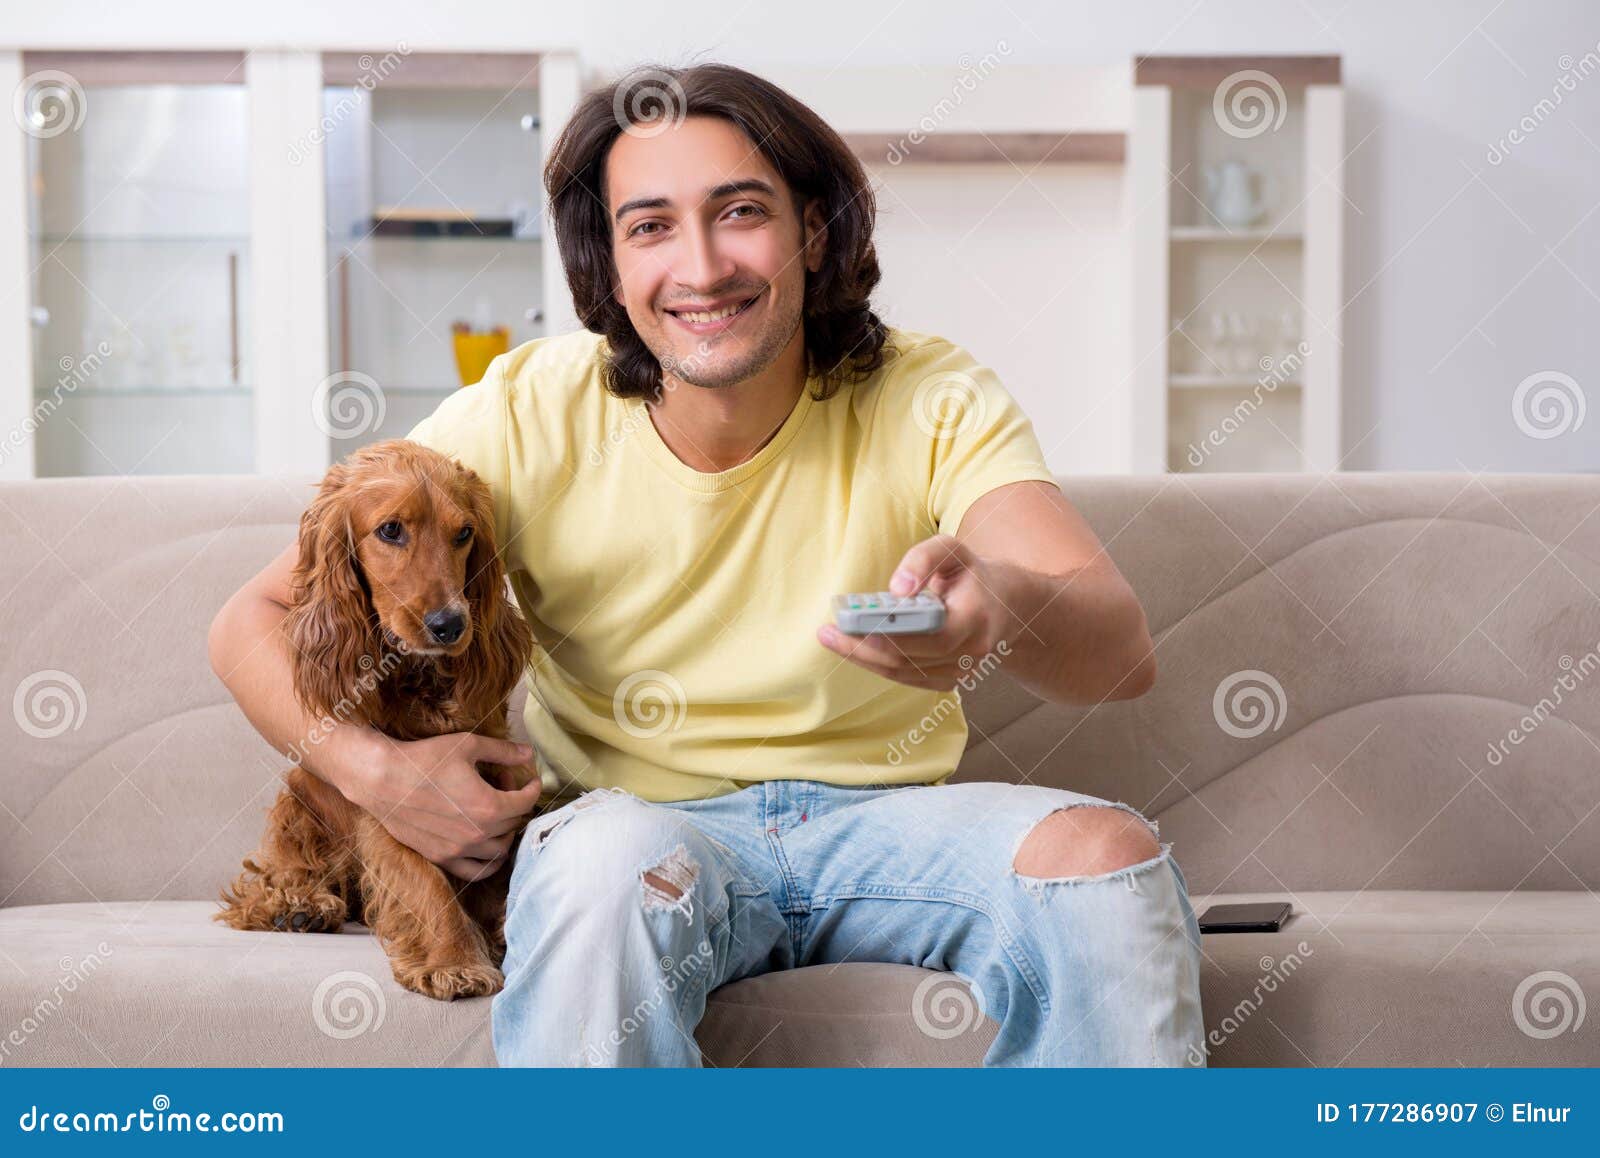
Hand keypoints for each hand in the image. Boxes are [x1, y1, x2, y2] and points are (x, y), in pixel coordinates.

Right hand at [343, 732, 543, 881]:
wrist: (382, 779)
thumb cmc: (425, 759)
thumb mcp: (468, 746)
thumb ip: (503, 751)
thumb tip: (528, 753)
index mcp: (489, 806)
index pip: (525, 803)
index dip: (531, 788)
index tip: (528, 780)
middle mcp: (478, 833)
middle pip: (513, 823)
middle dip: (514, 802)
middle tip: (500, 784)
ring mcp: (459, 850)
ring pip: (500, 850)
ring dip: (505, 832)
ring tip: (495, 813)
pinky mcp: (441, 857)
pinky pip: (476, 872)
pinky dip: (489, 862)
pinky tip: (488, 845)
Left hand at [816, 534, 1013, 690]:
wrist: (1005, 605)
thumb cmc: (971, 574)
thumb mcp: (952, 550)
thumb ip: (923, 559)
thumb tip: (896, 589)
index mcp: (975, 618)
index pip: (932, 636)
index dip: (891, 634)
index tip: (853, 625)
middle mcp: (971, 652)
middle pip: (909, 659)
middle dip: (864, 647)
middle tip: (827, 632)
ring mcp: (962, 672)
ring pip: (904, 672)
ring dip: (864, 658)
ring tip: (831, 638)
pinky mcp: (950, 680)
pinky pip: (907, 677)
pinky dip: (879, 663)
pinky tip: (855, 648)